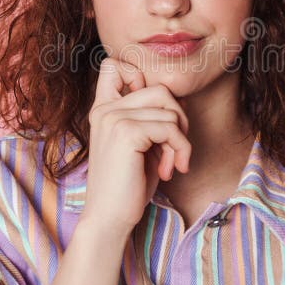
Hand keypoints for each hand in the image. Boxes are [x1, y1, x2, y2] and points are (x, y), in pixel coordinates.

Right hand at [79, 57, 192, 234]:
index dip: (142, 80)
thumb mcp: (144, 145)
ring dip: (180, 140)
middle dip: (178, 119)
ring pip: (170, 109)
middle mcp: (105, 108)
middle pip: (160, 89)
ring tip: (170, 164)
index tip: (152, 117)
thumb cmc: (128, 185)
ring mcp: (114, 118)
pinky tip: (169, 171)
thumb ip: (154, 118)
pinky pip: (171, 128)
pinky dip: (180, 149)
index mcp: (104, 109)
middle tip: (174, 149)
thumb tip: (181, 100)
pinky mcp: (127, 132)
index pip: (115, 65)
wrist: (109, 218)